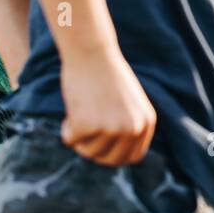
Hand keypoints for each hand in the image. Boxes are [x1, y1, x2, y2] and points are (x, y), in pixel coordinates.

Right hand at [59, 46, 156, 165]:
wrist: (92, 52)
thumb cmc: (107, 75)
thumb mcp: (130, 102)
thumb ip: (129, 125)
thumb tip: (115, 154)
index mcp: (146, 122)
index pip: (133, 157)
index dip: (114, 156)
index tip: (102, 148)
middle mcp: (133, 128)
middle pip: (110, 160)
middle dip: (94, 152)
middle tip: (84, 136)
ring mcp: (111, 128)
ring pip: (89, 152)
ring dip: (80, 139)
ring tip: (80, 114)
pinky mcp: (88, 124)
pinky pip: (70, 140)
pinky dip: (66, 130)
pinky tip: (72, 110)